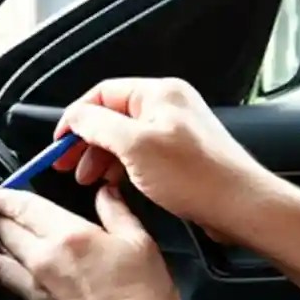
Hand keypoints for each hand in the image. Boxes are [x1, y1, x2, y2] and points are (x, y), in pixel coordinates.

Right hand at [53, 77, 270, 238]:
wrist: (240, 205)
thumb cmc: (198, 177)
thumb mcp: (135, 147)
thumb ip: (98, 126)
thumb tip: (75, 117)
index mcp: (159, 93)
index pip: (102, 94)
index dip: (75, 118)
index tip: (59, 143)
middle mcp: (169, 106)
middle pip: (112, 115)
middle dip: (86, 141)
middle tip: (68, 165)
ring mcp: (176, 130)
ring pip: (125, 137)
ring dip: (102, 157)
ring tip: (89, 179)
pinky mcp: (182, 155)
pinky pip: (142, 154)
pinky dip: (123, 166)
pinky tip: (115, 183)